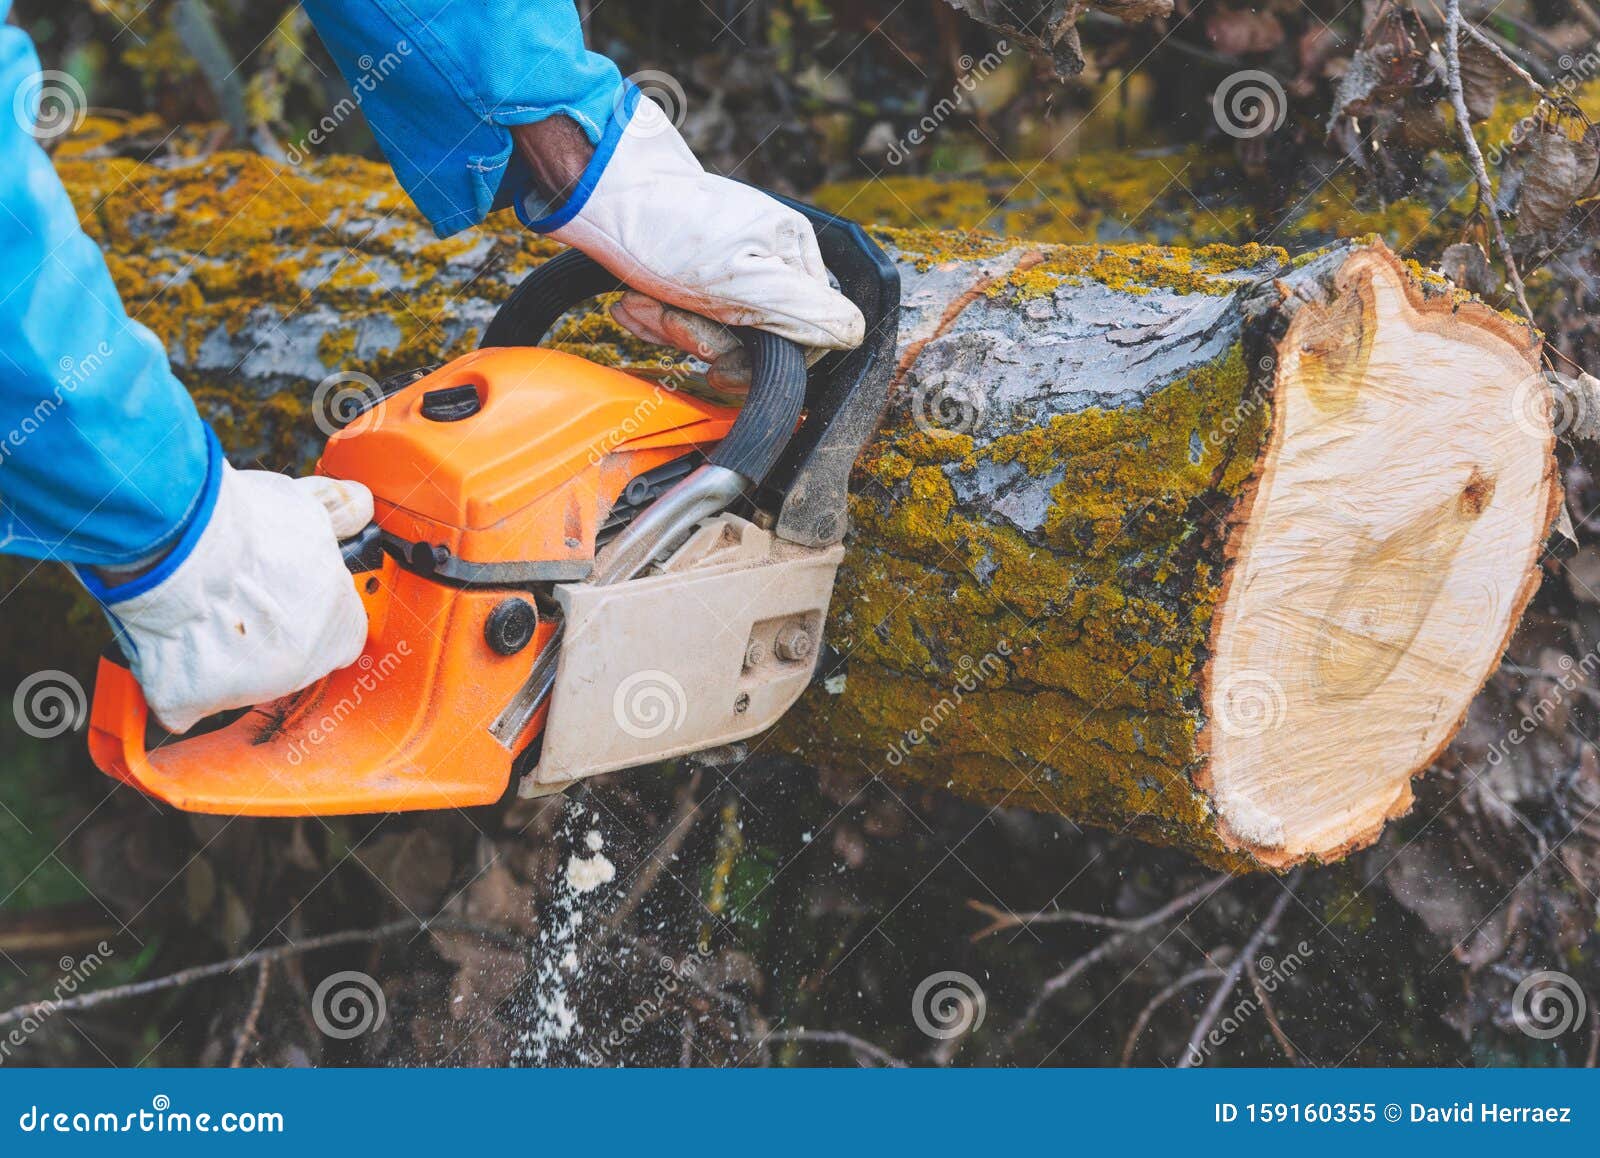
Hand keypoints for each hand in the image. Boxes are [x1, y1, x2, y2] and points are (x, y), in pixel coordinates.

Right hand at [94, 465, 372, 733]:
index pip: (340, 635)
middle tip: (236, 600)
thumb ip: (337, 516)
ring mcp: (248, 689)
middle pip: (289, 660)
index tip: (286, 599)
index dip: (311, 615)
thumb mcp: (304, 507)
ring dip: (222, 656)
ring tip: (198, 608)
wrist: (180, 541)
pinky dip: (173, 680)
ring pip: (237, 682)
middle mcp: (303, 665)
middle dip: (266, 636)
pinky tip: (168, 641)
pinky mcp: (194, 702)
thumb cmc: (242, 524)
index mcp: (340, 623)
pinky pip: (184, 702)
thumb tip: (360, 505)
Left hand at [514, 109, 864, 387]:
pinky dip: (655, 317)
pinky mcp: (691, 268)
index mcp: (794, 256)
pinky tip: (635, 303)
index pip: (802, 340)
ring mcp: (728, 264)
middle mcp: (768, 259)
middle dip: (702, 339)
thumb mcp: (746, 281)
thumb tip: (852, 334)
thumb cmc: (665, 230)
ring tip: (643, 303)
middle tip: (667, 314)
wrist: (595, 189)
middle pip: (753, 340)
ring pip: (714, 332)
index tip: (716, 362)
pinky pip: (684, 317)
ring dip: (670, 328)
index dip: (757, 360)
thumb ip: (808, 312)